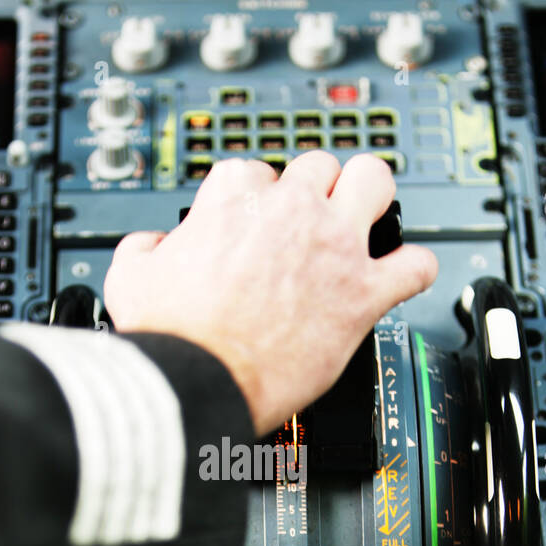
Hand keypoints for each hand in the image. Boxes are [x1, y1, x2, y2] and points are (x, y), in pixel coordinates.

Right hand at [104, 151, 436, 435]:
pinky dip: (415, 268)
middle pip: (320, 166)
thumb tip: (152, 246)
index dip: (255, 201)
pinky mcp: (363, 295)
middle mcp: (293, 212)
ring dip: (372, 196)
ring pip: (376, 181)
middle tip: (310, 218)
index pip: (256, 173)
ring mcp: (335, 249)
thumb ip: (145, 248)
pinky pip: (415, 265)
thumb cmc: (171, 335)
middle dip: (316, 187)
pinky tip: (403, 275)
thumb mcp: (130, 275)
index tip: (251, 226)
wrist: (201, 380)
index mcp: (237, 198)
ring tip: (365, 219)